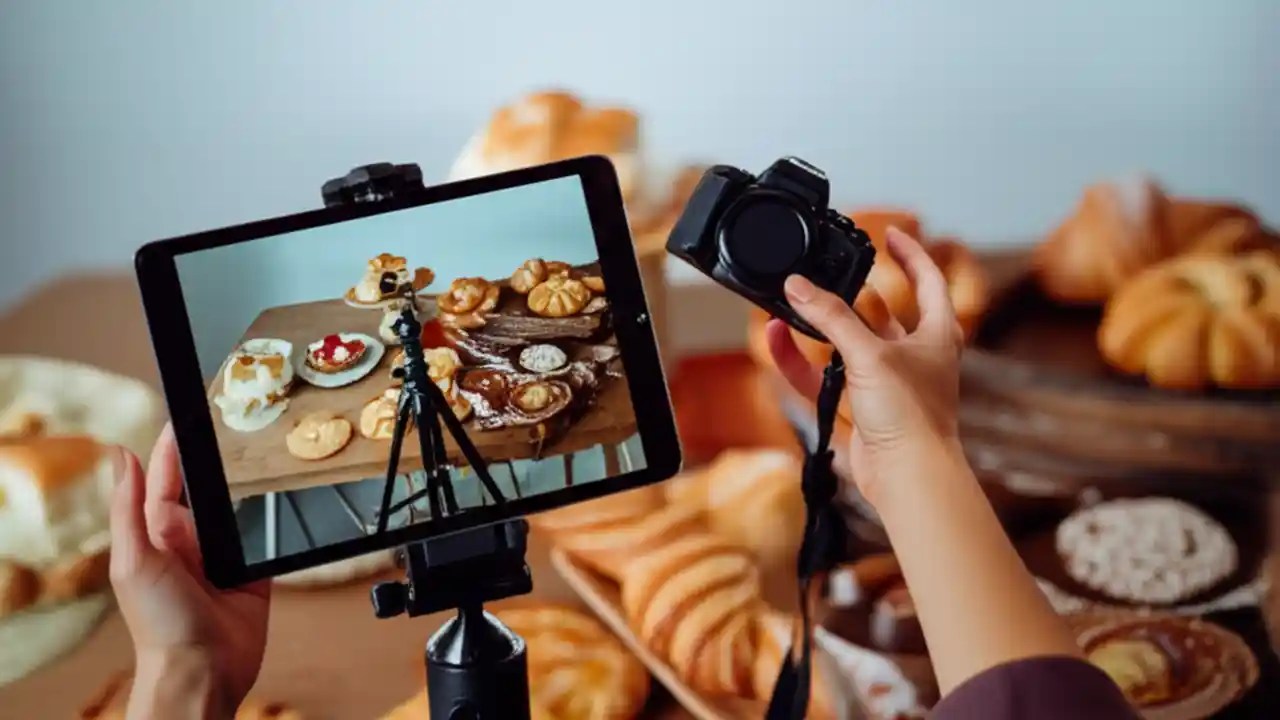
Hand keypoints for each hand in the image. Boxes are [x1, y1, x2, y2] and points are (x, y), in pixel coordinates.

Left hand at [110, 424, 270, 718]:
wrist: (203, 670)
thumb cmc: (160, 623)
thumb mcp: (135, 560)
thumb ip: (129, 508)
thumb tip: (121, 455)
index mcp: (157, 534)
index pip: (164, 478)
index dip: (174, 446)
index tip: (189, 414)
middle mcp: (191, 541)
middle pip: (206, 488)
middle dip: (218, 458)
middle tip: (237, 422)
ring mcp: (224, 557)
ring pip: (239, 508)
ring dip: (249, 485)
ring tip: (266, 449)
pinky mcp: (255, 572)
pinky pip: (268, 537)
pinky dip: (277, 519)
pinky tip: (287, 495)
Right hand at [766, 227, 964, 505]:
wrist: (909, 478)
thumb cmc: (911, 417)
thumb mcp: (869, 355)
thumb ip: (830, 319)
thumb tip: (797, 286)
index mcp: (938, 336)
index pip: (929, 280)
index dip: (911, 253)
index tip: (889, 233)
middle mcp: (916, 358)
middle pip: (885, 314)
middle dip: (854, 294)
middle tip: (826, 273)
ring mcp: (890, 387)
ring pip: (851, 347)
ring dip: (822, 329)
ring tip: (792, 305)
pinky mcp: (864, 412)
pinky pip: (827, 380)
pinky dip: (803, 363)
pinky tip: (779, 345)